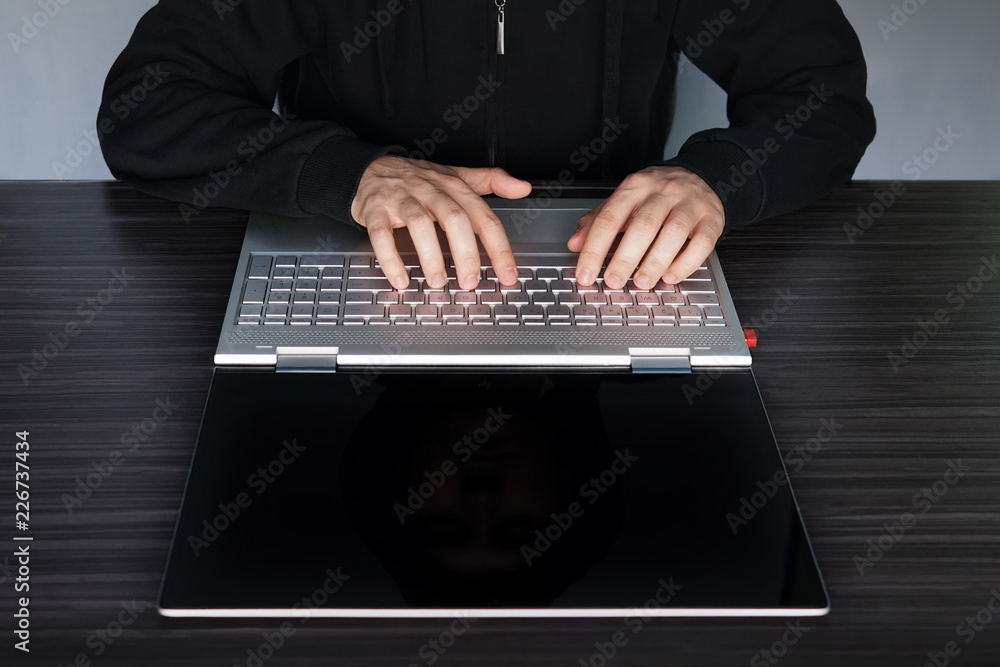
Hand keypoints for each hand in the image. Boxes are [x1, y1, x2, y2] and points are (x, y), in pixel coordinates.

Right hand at [351, 156, 530, 289]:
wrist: (369, 168)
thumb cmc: (417, 179)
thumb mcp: (456, 175)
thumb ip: (491, 181)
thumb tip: (523, 187)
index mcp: (453, 185)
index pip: (483, 216)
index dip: (498, 247)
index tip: (507, 275)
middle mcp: (428, 190)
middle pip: (453, 218)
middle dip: (465, 253)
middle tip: (470, 282)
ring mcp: (400, 199)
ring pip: (419, 224)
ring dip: (430, 257)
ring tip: (438, 282)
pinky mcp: (374, 210)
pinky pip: (381, 234)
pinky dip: (390, 258)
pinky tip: (400, 278)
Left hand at [568, 166, 724, 288]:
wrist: (701, 176)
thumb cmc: (657, 194)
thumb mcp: (625, 201)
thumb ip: (598, 221)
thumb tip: (574, 243)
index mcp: (635, 187)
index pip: (610, 218)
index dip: (595, 249)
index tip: (585, 274)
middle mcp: (663, 192)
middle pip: (642, 225)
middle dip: (625, 258)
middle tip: (614, 281)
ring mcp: (690, 204)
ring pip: (673, 233)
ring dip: (655, 262)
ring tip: (642, 282)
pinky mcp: (712, 218)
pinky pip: (702, 243)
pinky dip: (686, 263)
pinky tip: (671, 276)